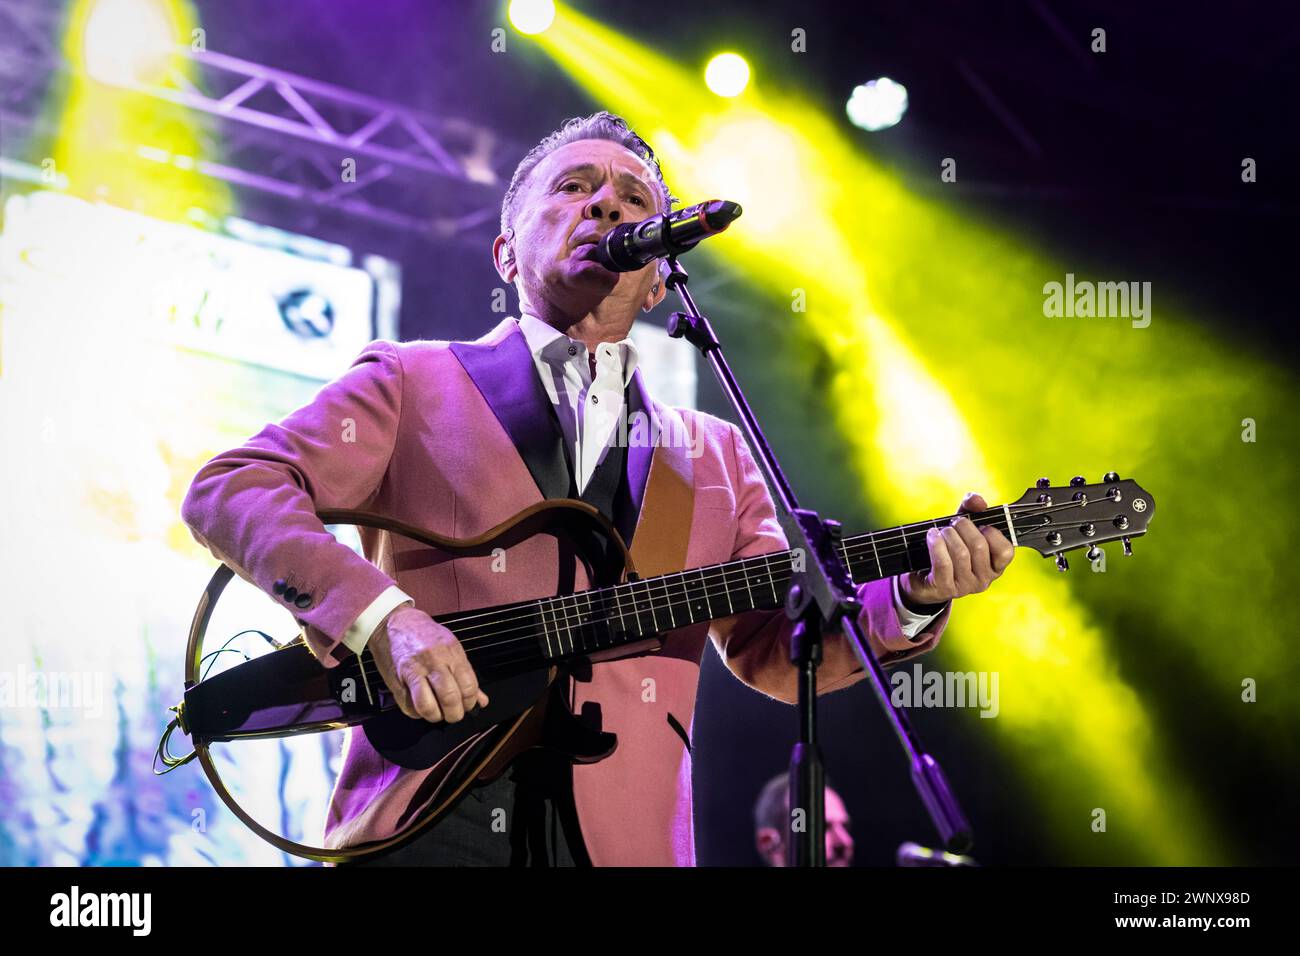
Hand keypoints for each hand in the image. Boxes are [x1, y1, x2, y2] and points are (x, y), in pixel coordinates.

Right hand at [368, 604, 487, 722]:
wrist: (395, 623)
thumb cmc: (426, 636)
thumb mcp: (451, 647)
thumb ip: (466, 675)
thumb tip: (482, 700)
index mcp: (451, 653)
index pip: (468, 686)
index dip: (470, 702)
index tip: (468, 706)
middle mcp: (433, 661)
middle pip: (450, 698)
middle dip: (454, 714)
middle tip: (453, 714)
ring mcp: (413, 671)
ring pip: (428, 706)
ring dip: (435, 716)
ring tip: (437, 713)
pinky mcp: (396, 681)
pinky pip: (409, 707)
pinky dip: (417, 713)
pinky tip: (421, 707)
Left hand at [899, 492, 1013, 607]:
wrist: (923, 576)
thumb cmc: (948, 549)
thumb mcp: (962, 527)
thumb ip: (972, 508)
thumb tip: (978, 501)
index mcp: (995, 566)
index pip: (1006, 551)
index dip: (993, 533)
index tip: (980, 525)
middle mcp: (984, 580)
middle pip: (979, 546)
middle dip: (964, 527)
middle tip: (954, 523)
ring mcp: (965, 587)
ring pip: (961, 553)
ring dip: (948, 534)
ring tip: (942, 531)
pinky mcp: (945, 589)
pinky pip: (943, 562)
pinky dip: (936, 544)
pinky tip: (932, 536)